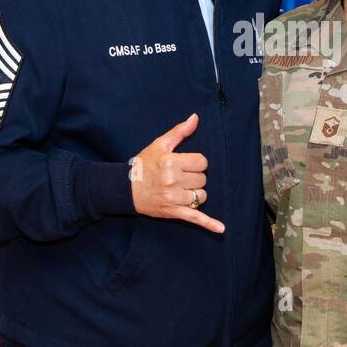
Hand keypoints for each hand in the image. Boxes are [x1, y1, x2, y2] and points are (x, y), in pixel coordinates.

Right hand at [129, 113, 223, 233]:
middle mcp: (173, 181)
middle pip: (203, 179)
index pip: (202, 162)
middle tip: (179, 177)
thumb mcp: (159, 145)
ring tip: (181, 190)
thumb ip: (179, 132)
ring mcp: (174, 198)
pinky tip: (221, 229)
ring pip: (201, 196)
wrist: (125, 189)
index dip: (196, 162)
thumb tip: (195, 118)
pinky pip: (195, 218)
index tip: (184, 164)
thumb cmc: (143, 165)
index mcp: (171, 162)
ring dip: (195, 193)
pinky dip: (209, 224)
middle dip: (195, 177)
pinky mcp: (173, 213)